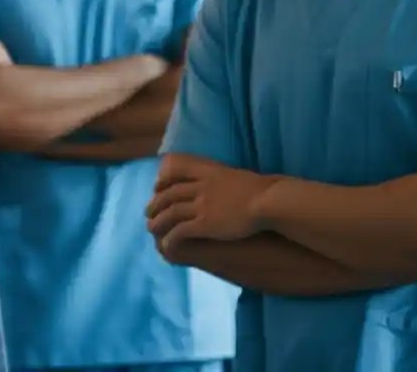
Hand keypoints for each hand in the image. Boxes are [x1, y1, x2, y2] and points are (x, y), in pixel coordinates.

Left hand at [146, 154, 277, 243]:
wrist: (268, 201)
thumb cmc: (261, 190)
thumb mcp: (237, 176)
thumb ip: (225, 179)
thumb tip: (226, 183)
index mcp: (207, 171)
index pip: (176, 172)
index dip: (163, 181)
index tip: (157, 188)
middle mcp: (200, 186)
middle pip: (169, 194)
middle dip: (156, 203)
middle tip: (148, 211)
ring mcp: (201, 205)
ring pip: (169, 213)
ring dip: (158, 221)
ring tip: (151, 228)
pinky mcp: (204, 224)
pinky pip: (180, 231)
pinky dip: (170, 238)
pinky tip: (166, 244)